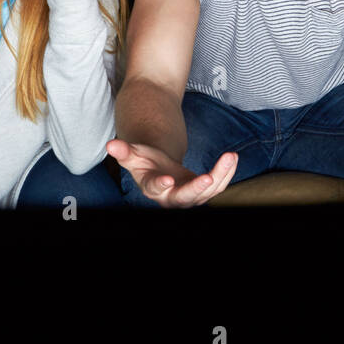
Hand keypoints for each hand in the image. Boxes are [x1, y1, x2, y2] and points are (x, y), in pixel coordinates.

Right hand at [108, 139, 236, 207]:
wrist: (161, 169)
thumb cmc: (146, 162)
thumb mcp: (135, 154)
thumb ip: (124, 151)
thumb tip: (110, 145)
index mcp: (153, 188)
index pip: (155, 189)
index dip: (161, 186)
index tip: (168, 179)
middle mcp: (172, 197)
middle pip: (186, 198)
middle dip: (197, 189)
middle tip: (208, 177)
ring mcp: (190, 196)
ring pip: (208, 192)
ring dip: (221, 174)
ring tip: (230, 156)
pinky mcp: (203, 192)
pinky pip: (219, 185)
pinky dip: (227, 173)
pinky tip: (233, 158)